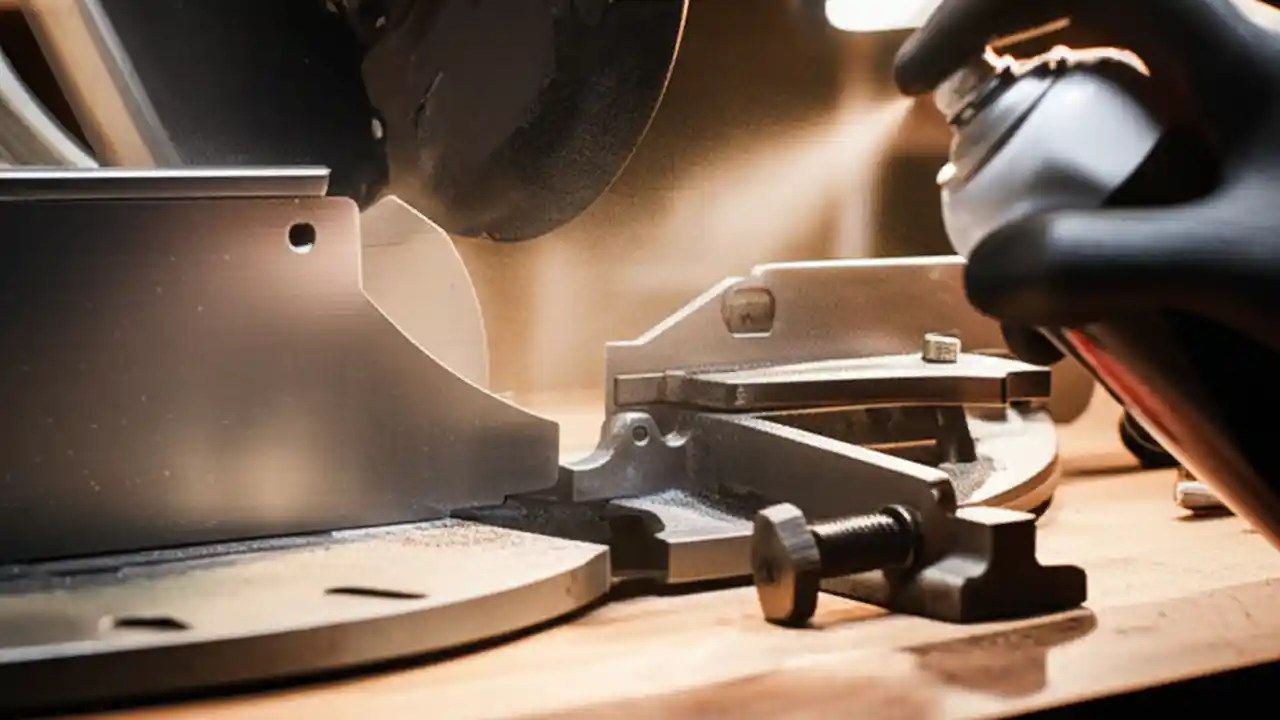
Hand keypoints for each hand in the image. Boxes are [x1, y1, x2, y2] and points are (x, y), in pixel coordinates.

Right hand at [894, 0, 1279, 348]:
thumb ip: (1101, 263)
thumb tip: (981, 273)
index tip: (915, 82)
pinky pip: (1143, 166)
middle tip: (965, 151)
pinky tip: (1093, 301)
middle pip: (1084, 32)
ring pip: (1111, 106)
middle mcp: (1230, 70)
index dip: (974, 13)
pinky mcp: (1243, 177)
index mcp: (1230, 52)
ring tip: (1027, 258)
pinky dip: (1092, 214)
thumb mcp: (1232, 267)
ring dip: (1045, 166)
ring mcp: (1237, 123)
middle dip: (1004, 88)